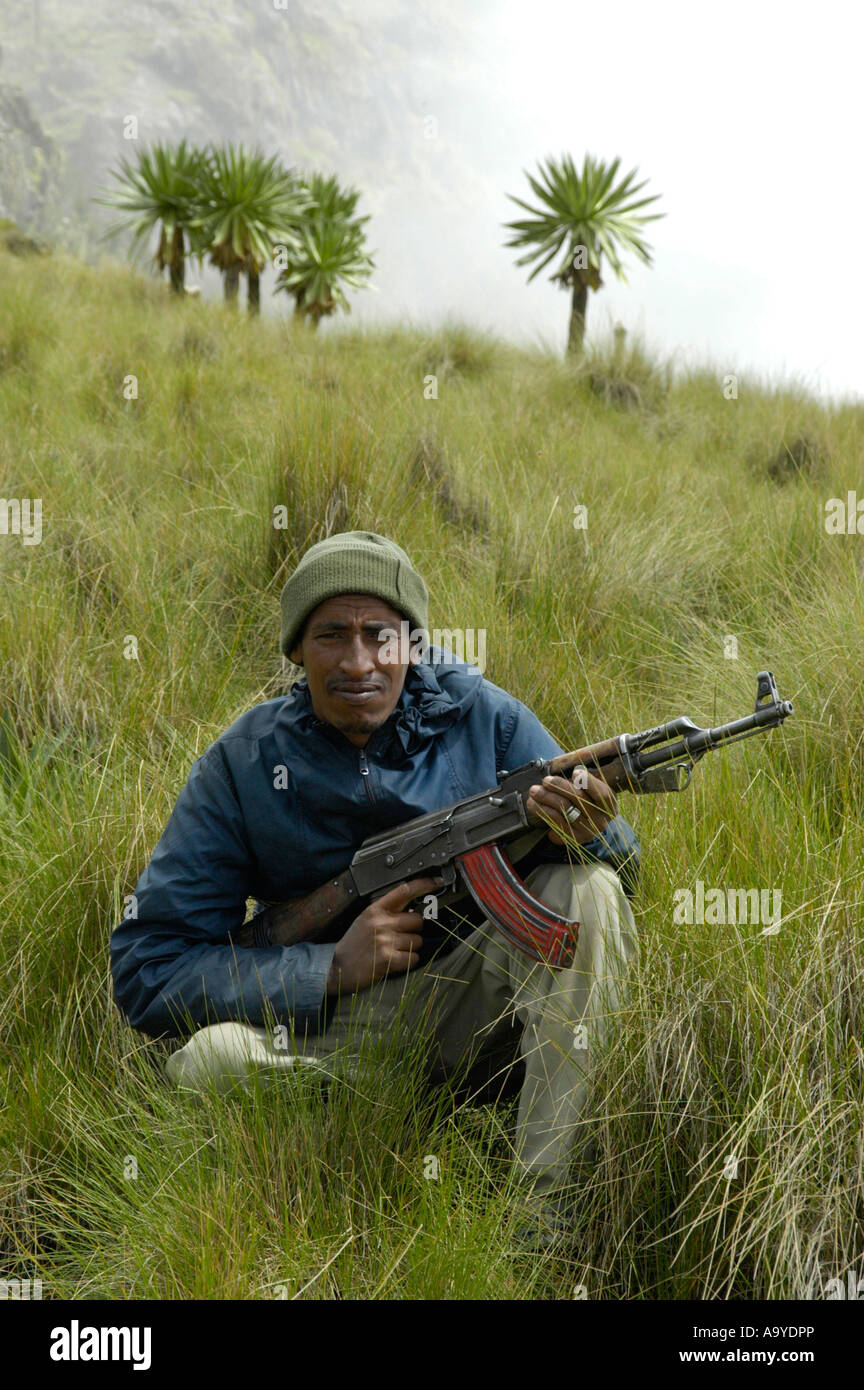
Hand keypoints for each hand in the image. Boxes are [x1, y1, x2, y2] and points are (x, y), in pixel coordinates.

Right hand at [325, 874, 444, 995]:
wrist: (337, 968)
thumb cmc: (354, 944)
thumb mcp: (366, 920)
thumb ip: (387, 912)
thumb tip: (414, 910)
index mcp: (375, 909)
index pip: (404, 890)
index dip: (424, 884)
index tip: (437, 882)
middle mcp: (381, 922)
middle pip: (418, 920)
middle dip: (414, 930)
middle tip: (400, 937)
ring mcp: (385, 940)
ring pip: (417, 941)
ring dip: (410, 948)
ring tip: (393, 950)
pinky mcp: (388, 959)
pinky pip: (413, 957)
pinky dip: (408, 961)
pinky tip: (395, 961)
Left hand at [525, 768, 616, 845]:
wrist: (587, 827)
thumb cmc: (587, 802)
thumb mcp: (592, 792)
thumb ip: (585, 781)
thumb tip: (573, 768)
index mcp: (608, 805)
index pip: (601, 793)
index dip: (588, 782)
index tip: (575, 772)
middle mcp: (600, 820)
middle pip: (578, 799)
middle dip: (558, 786)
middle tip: (545, 780)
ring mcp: (587, 831)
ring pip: (563, 811)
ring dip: (545, 799)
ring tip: (533, 791)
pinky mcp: (573, 839)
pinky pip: (555, 824)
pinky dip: (543, 813)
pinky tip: (534, 805)